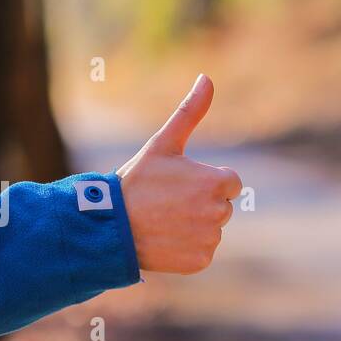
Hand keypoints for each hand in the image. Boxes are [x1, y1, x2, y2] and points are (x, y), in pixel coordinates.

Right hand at [116, 74, 242, 273]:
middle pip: (221, 207)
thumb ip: (190, 112)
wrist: (111, 225)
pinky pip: (202, 252)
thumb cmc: (137, 181)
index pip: (229, 183)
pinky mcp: (200, 261)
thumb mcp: (163, 144)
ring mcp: (210, 238)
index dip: (205, 181)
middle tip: (169, 203)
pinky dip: (187, 248)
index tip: (181, 184)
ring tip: (165, 220)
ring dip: (194, 225)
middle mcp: (218, 212)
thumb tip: (207, 78)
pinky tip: (166, 239)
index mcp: (217, 181)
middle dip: (200, 203)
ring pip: (211, 229)